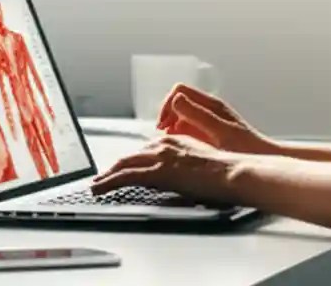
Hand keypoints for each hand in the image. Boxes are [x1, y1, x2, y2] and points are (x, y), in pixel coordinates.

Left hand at [90, 134, 242, 203]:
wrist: (233, 173)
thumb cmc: (226, 172)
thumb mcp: (204, 162)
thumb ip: (188, 165)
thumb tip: (182, 177)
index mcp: (177, 140)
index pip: (147, 149)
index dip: (133, 159)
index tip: (125, 166)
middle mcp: (165, 144)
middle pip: (132, 155)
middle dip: (116, 166)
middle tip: (104, 176)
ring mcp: (160, 157)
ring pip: (124, 164)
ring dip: (108, 174)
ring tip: (97, 184)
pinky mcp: (157, 172)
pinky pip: (125, 176)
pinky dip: (108, 182)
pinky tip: (98, 189)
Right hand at [156, 84, 276, 155]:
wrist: (263, 161)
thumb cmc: (247, 148)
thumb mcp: (220, 132)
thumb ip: (199, 115)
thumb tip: (176, 99)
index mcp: (211, 104)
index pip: (179, 90)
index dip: (167, 105)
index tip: (163, 125)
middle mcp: (208, 109)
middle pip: (177, 101)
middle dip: (166, 116)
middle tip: (163, 134)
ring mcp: (208, 121)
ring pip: (180, 116)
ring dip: (171, 126)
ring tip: (171, 143)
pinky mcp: (207, 134)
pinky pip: (186, 128)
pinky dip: (179, 135)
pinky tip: (182, 148)